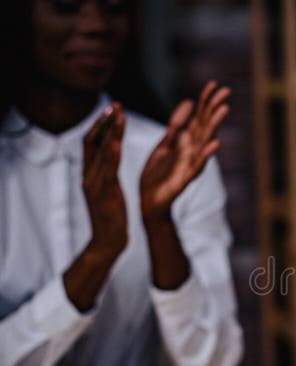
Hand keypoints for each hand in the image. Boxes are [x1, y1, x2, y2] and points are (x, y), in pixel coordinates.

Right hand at [82, 102, 127, 256]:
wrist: (108, 242)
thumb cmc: (111, 216)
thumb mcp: (108, 189)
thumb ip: (108, 171)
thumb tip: (112, 154)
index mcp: (90, 174)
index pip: (91, 143)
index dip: (100, 126)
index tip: (112, 110)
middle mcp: (89, 176)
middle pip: (92, 142)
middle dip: (104, 123)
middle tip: (116, 106)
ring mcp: (94, 184)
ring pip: (99, 152)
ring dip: (109, 132)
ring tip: (118, 115)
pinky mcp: (103, 193)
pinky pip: (107, 170)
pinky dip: (111, 154)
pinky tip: (116, 142)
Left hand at [140, 80, 229, 220]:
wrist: (149, 202)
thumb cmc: (158, 175)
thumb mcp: (165, 143)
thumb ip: (177, 124)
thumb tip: (189, 101)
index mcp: (186, 142)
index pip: (199, 117)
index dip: (205, 101)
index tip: (213, 84)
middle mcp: (192, 151)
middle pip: (205, 126)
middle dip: (214, 108)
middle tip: (225, 92)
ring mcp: (190, 164)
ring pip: (205, 142)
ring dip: (215, 125)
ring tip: (223, 110)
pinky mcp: (184, 179)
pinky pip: (197, 166)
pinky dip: (206, 155)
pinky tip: (214, 144)